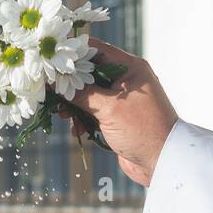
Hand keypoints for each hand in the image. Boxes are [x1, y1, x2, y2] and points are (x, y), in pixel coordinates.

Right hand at [62, 39, 177, 186]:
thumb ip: (81, 93)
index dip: (72, 54)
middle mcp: (126, 79)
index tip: (50, 61)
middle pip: (89, 73)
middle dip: (69, 84)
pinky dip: (83, 119)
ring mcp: (121, 99)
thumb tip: (56, 82)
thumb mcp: (109, 108)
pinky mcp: (117, 118)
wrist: (162, 162)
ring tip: (61, 115)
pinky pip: (93, 112)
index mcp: (130, 67)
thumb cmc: (141, 129)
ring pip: (89, 94)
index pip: (96, 50)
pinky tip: (77, 130)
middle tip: (50, 91)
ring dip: (73, 104)